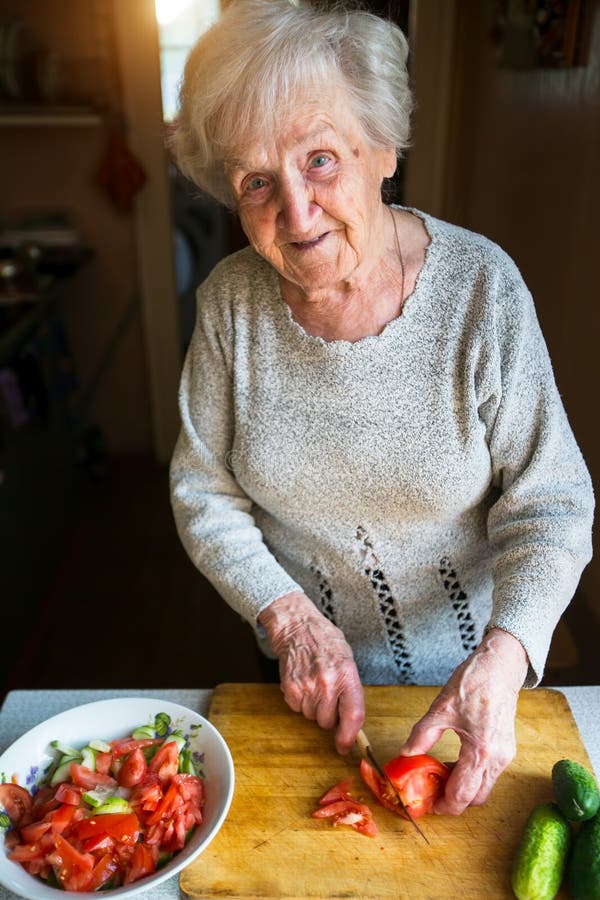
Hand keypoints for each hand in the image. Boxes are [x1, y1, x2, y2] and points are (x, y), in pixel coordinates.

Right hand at [258, 591, 364, 753]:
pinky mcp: (291, 689)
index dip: (349, 737)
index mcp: (347, 675)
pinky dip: (300, 701)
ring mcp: (307, 687)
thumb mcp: (347, 660)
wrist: (297, 627)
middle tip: (327, 695)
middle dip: (329, 715)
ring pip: (312, 717)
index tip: (345, 747)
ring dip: (314, 708)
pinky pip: (297, 709)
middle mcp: (327, 684)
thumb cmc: (324, 641)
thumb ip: (350, 688)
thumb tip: (352, 718)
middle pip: (329, 722)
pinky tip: (303, 683)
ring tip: (314, 685)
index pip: (353, 715)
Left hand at [398, 628, 528, 815]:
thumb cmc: (473, 683)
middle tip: (432, 791)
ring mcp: (505, 755)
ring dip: (464, 788)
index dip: (444, 806)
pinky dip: (472, 775)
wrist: (500, 666)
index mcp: (480, 751)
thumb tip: (406, 754)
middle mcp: (497, 759)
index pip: (462, 795)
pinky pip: (489, 773)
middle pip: (476, 798)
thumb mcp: (441, 708)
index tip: (428, 805)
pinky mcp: (506, 748)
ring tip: (440, 774)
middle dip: (454, 801)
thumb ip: (422, 735)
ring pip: (484, 787)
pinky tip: (454, 762)